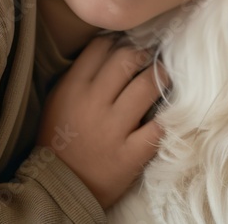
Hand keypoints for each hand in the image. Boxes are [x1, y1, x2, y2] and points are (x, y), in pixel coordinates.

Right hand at [36, 35, 168, 208]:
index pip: (101, 47)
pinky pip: (158, 127)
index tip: (128, 44)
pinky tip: (169, 111)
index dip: (118, 41)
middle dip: (143, 54)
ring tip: (163, 78)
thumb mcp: (58, 100)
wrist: (59, 186)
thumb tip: (109, 47)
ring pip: (147, 85)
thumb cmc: (60, 140)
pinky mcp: (130, 154)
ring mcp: (113, 129)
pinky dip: (168, 116)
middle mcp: (93, 103)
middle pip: (127, 58)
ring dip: (161, 77)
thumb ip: (79, 74)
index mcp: (73, 88)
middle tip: (150, 58)